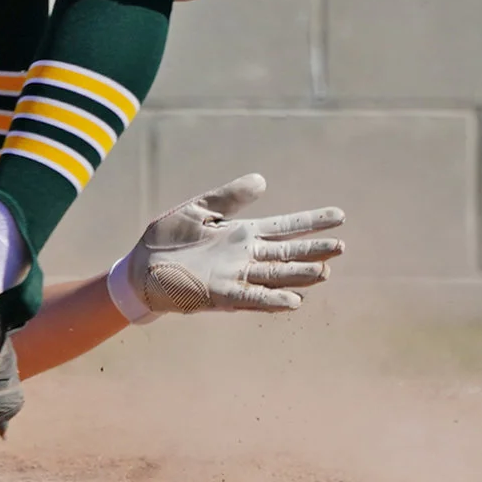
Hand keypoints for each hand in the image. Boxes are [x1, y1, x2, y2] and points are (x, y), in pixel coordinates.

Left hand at [115, 174, 344, 317]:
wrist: (140, 267)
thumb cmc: (168, 238)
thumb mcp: (198, 209)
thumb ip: (229, 197)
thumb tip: (263, 180)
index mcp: (242, 234)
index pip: (285, 227)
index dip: (311, 222)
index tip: (339, 216)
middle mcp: (245, 256)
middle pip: (287, 253)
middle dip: (313, 250)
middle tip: (340, 246)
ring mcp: (235, 276)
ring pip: (275, 276)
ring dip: (299, 275)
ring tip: (324, 270)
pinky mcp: (219, 294)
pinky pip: (250, 297)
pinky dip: (271, 299)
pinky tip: (293, 300)